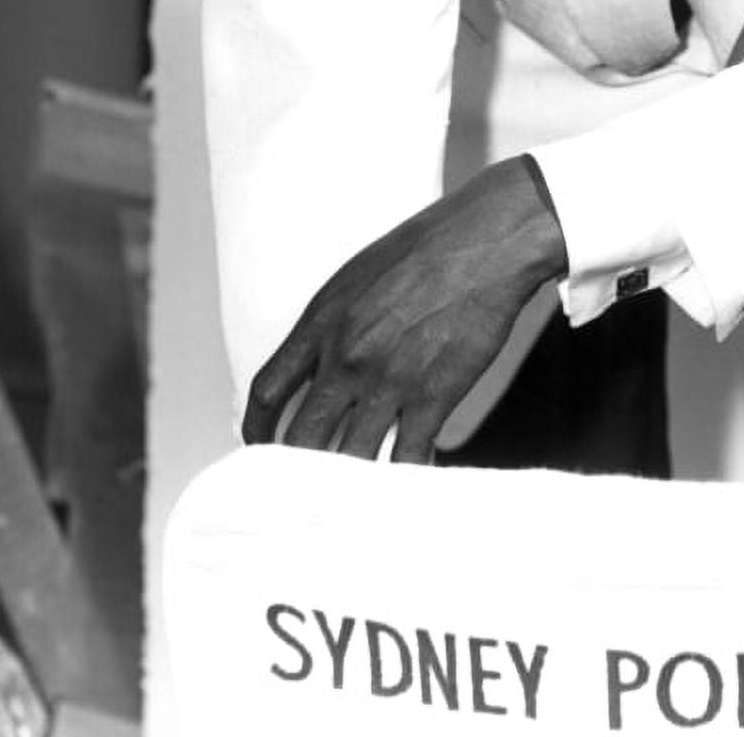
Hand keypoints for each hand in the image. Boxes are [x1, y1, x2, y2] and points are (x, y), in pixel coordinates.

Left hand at [241, 156, 567, 461]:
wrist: (486, 243)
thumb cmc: (425, 250)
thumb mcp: (358, 276)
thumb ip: (332, 324)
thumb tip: (318, 363)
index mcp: (322, 322)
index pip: (266, 391)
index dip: (256, 431)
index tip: (261, 449)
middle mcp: (347, 356)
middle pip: (299, 439)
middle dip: (295, 472)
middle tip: (300, 488)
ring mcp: (389, 380)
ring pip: (349, 460)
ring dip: (347, 485)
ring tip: (347, 501)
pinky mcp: (433, 396)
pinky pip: (407, 460)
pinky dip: (402, 481)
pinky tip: (402, 489)